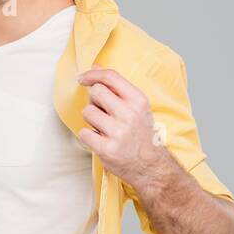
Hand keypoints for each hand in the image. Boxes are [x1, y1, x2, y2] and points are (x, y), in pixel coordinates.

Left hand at [76, 67, 170, 189]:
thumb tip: (95, 66)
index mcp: (138, 100)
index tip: (81, 78)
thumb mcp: (137, 107)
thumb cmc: (141, 134)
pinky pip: (84, 133)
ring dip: (91, 120)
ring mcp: (118, 132)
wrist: (151, 166)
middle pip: (96, 92)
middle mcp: (130, 114)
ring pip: (87, 112)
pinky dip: (88, 136)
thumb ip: (116, 87)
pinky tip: (100, 140)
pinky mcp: (107, 149)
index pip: (111, 77)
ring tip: (103, 128)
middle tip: (101, 112)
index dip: (92, 74)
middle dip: (93, 101)